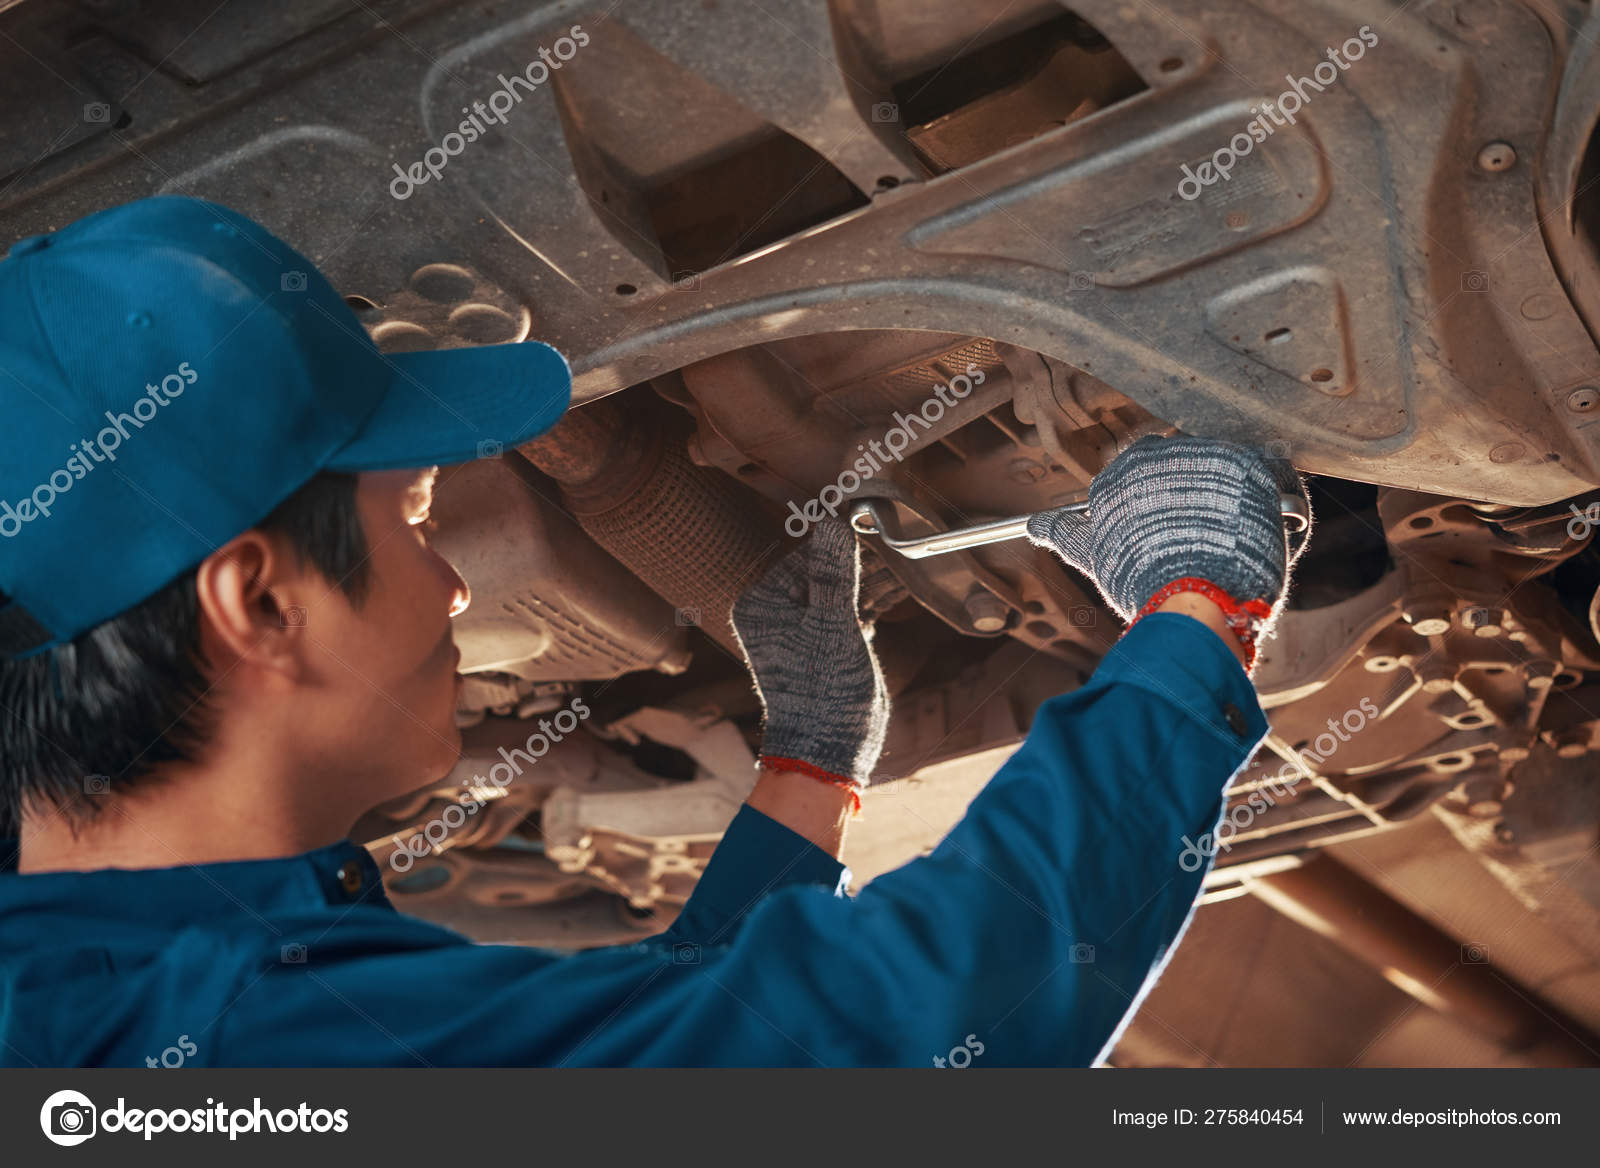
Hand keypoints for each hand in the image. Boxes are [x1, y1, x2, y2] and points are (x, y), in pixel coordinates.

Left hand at [731, 518, 888, 783]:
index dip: (844, 545)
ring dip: (872, 582)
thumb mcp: (832, 625)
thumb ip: (834, 574)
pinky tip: (898, 591)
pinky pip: (847, 612)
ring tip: (906, 567)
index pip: (805, 557)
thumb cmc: (822, 692)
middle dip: (862, 563)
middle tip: (899, 548)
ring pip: (840, 592)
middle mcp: (775, 614)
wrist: (829, 750)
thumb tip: (833, 525)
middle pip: (824, 572)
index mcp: (762, 605)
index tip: (877, 529)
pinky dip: (871, 603)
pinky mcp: (824, 646)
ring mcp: (800, 631)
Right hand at [1025, 434, 1309, 638]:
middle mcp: (1169, 448)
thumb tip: (1033, 526)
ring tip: (1237, 544)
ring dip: (1240, 502)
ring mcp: (1214, 452)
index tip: (1174, 532)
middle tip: (1207, 542)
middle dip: (1204, 500)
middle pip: (1194, 467)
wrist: (1196, 599)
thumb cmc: (1142, 580)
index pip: (1152, 473)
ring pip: (1234, 471)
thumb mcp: (1096, 555)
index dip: (1166, 506)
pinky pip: (1275, 472)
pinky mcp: (1256, 464)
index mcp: (1129, 466)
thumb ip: (1064, 534)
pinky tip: (1270, 531)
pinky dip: (1278, 500)